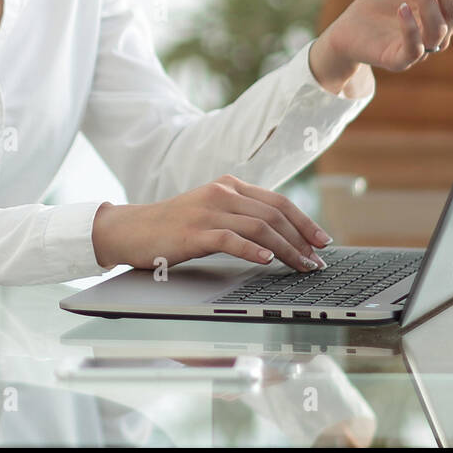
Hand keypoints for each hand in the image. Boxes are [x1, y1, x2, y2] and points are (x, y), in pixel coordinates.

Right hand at [91, 175, 332, 273]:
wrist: (131, 230)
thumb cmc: (173, 227)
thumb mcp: (211, 213)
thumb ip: (240, 216)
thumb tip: (279, 237)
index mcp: (230, 186)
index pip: (278, 201)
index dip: (304, 221)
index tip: (321, 240)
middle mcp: (222, 193)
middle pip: (274, 214)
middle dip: (301, 238)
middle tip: (317, 260)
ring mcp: (208, 211)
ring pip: (259, 227)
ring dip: (286, 249)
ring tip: (302, 266)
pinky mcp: (194, 231)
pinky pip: (231, 239)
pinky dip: (253, 250)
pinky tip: (268, 261)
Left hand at [315, 0, 452, 76]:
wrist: (348, 27)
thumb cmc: (382, 3)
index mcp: (443, 16)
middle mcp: (437, 34)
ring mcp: (421, 49)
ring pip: (437, 30)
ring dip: (427, 3)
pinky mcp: (400, 60)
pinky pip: (413, 48)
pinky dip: (410, 28)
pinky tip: (402, 8)